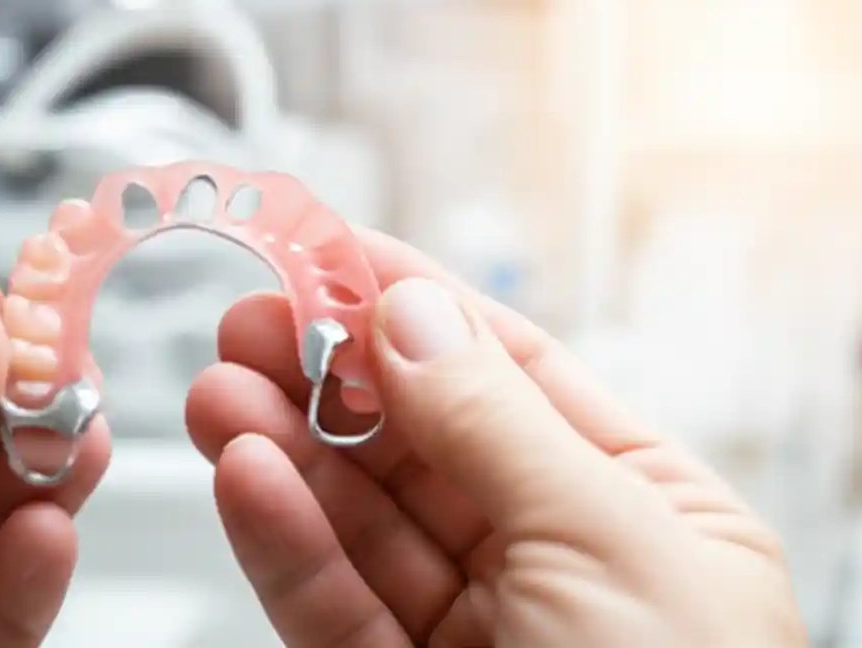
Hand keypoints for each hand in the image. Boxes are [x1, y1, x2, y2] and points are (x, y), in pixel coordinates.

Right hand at [187, 230, 807, 646]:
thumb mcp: (610, 545)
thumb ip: (497, 425)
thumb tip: (414, 309)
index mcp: (643, 509)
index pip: (512, 376)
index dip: (419, 306)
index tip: (334, 251)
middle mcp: (556, 564)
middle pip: (421, 442)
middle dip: (331, 373)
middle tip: (249, 315)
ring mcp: (474, 633)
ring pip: (362, 521)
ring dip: (287, 447)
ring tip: (218, 385)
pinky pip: (334, 604)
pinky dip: (284, 539)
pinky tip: (245, 473)